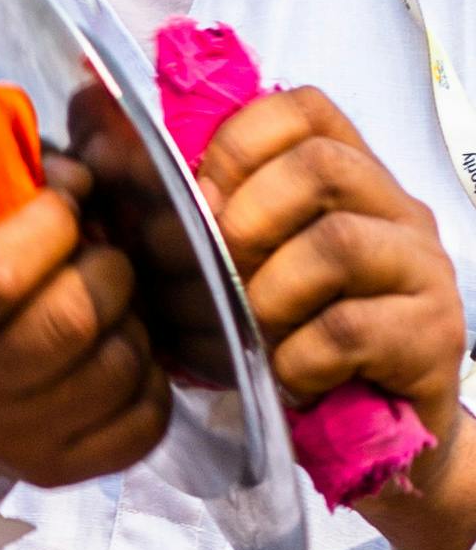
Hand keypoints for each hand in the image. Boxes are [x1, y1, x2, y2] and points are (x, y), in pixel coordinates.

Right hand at [0, 173, 169, 496]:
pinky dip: (151, 377)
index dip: (51, 222)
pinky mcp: (59, 470)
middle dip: (110, 266)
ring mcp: (11, 439)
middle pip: (71, 320)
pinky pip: (143, 419)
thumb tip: (85, 154)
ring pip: (118, 365)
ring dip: (134, 318)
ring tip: (114, 304)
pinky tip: (123, 352)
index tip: (65, 201)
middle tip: (104, 252)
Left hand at [193, 80, 475, 549]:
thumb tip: (116, 155)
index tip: (205, 200)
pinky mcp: (433, 335)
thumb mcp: (250, 274)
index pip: (306, 109)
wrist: (385, 441)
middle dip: (249, 219)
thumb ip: (216, 221)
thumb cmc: (302, 350)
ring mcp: (423, 271)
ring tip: (259, 334)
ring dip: (270, 295)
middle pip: (323, 165)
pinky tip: (293, 377)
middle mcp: (397, 212)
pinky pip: (347, 329)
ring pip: (338, 245)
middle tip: (225, 274)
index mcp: (352, 181)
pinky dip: (298, 357)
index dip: (240, 142)